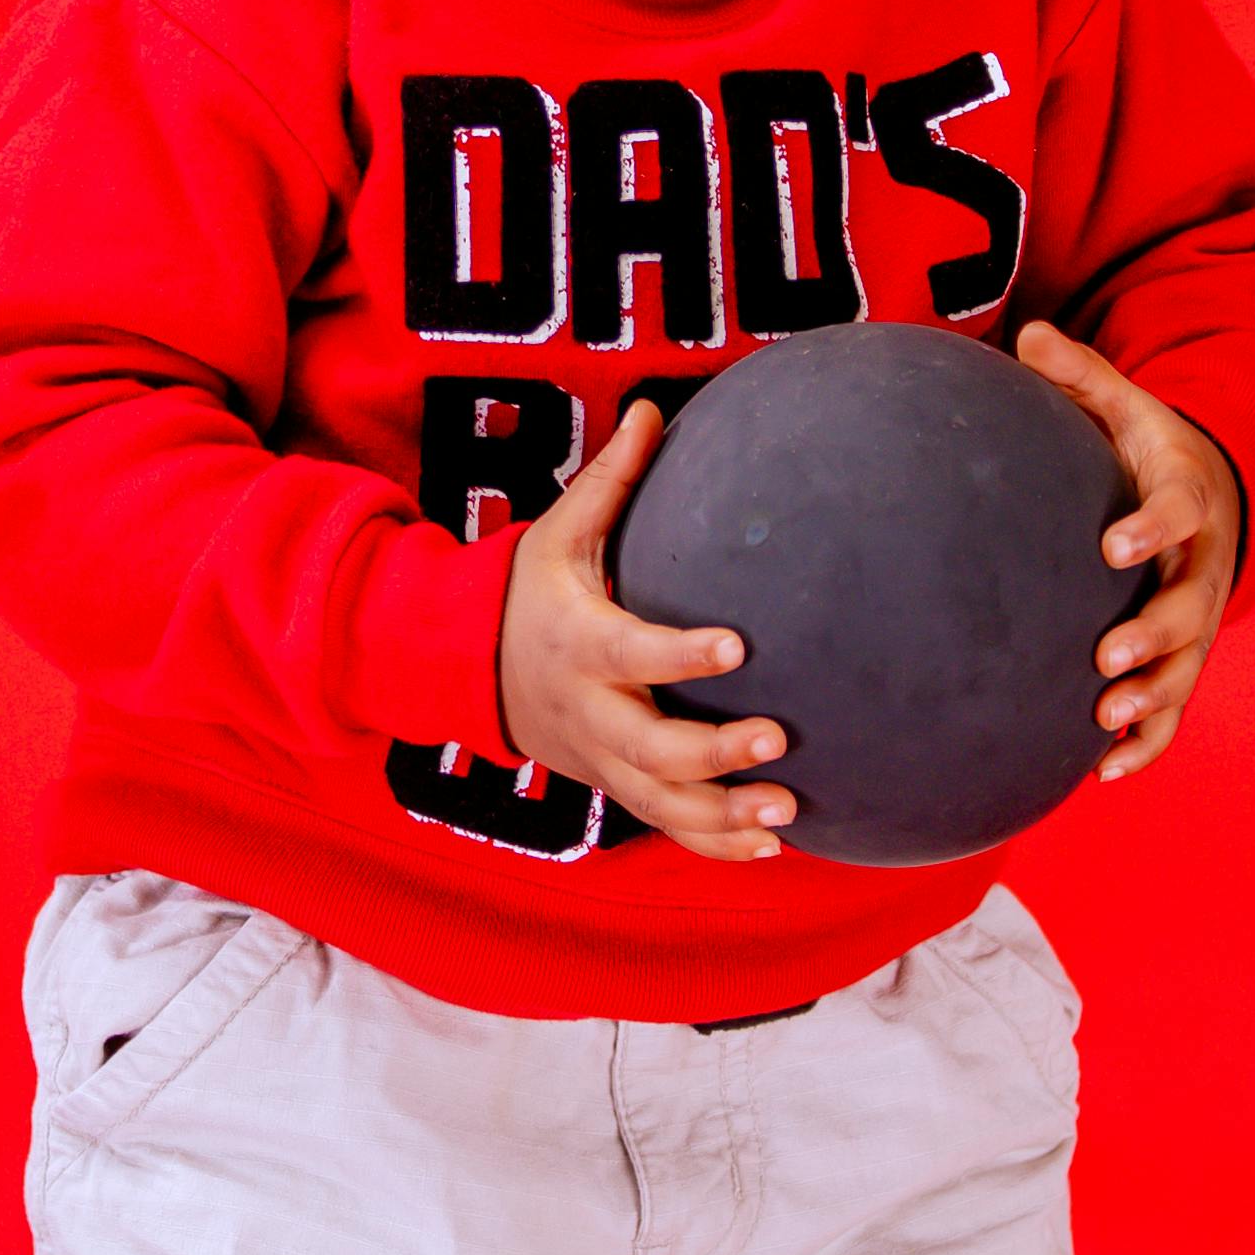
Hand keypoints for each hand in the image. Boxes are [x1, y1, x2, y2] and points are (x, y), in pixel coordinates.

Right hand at [498, 401, 796, 862]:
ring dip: (723, 815)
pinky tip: (772, 846)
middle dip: (713, 753)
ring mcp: (601, 759)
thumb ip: (611, 480)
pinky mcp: (613, 785)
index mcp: (580, 643)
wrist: (467, 672)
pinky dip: (713, 844)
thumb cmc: (526, 593)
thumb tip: (657, 409)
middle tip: (778, 741)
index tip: (738, 644)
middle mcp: (590, 712)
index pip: (633, 650)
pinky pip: (664, 826)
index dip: (683, 652)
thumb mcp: (555, 534)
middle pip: (650, 746)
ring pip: (661, 802)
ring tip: (787, 813)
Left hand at [1012, 324, 1242, 782]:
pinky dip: (1146, 743)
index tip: (1115, 546)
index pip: (1179, 515)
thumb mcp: (1124, 404)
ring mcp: (1197, 620)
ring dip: (1152, 699)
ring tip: (1107, 721)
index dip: (1152, 530)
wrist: (1209, 492)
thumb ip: (1079, 376)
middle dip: (1152, 635)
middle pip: (1188, 608)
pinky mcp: (1183, 658)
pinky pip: (1173, 710)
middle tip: (1107, 656)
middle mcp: (1201, 567)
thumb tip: (1026, 336)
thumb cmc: (1146, 450)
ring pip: (1185, 668)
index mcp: (1188, 501)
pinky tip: (1104, 772)